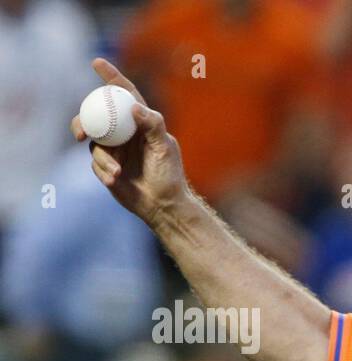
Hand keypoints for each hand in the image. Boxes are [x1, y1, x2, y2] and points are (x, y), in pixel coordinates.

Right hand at [70, 58, 189, 227]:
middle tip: (81, 132)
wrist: (163, 205)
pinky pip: (95, 163)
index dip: (110, 77)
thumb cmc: (169, 175)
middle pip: (96, 115)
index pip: (124, 94)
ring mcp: (114, 148)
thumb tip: (133, 106)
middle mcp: (124, 132)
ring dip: (102, 158)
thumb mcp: (165, 148)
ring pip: (93, 142)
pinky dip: (103, 170)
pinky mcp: (106, 165)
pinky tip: (115, 180)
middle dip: (84, 120)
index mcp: (140, 122)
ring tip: (117, 172)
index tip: (97, 62)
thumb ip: (153, 124)